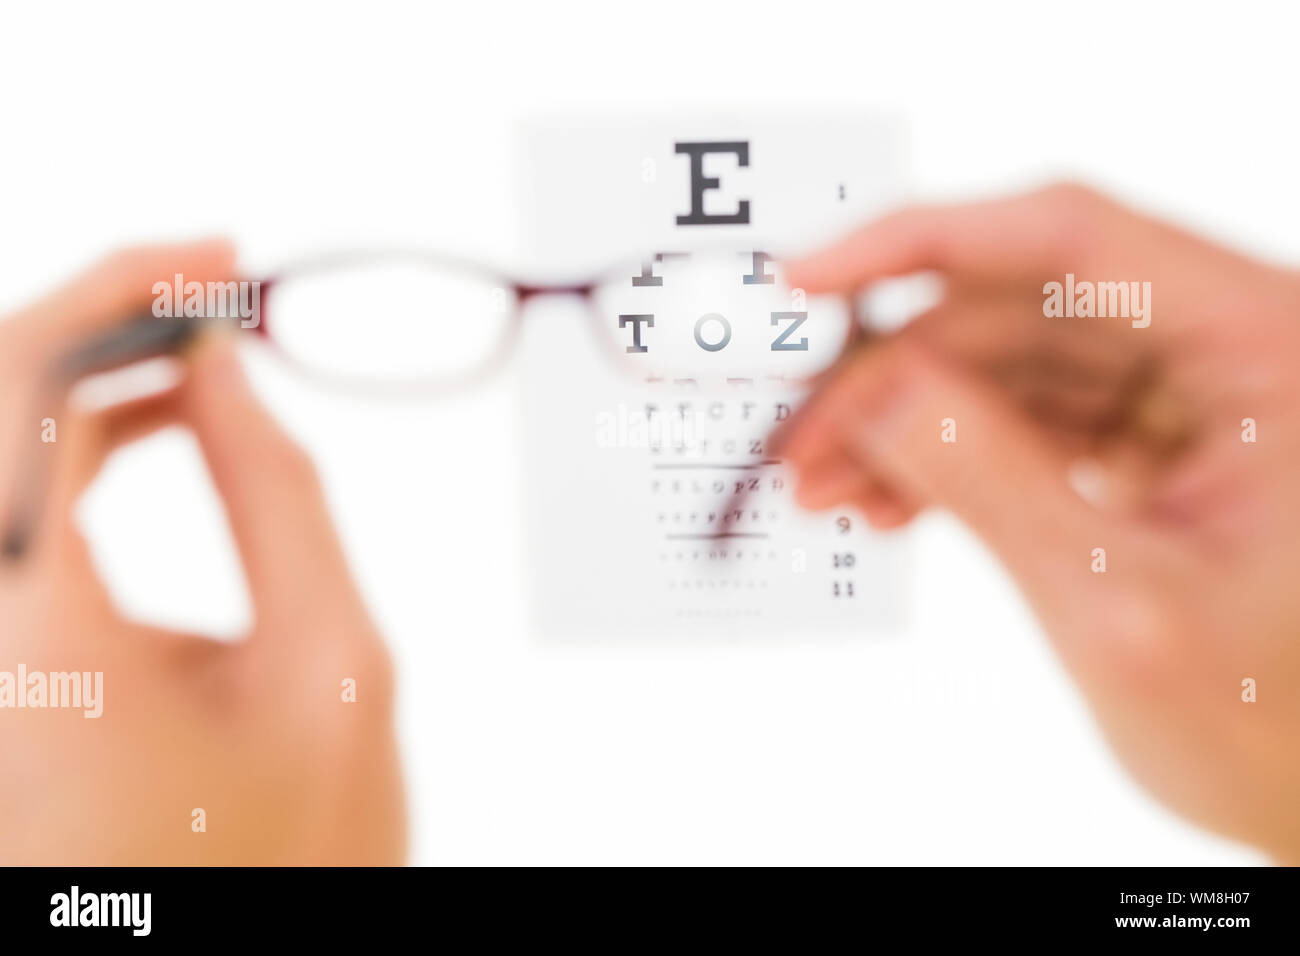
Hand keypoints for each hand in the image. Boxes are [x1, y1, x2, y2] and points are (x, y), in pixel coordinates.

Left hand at [0, 241, 403, 863]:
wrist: (246, 944)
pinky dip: (68, 447)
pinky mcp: (2, 664)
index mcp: (39, 641)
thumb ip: (284, 501)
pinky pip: (9, 516)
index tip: (214, 263)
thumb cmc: (298, 854)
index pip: (18, 397)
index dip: (113, 294)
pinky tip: (150, 424)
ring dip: (83, 375)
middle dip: (96, 319)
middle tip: (211, 286)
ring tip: (197, 348)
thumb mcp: (336, 667)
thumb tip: (226, 372)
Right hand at [781, 183, 1299, 860]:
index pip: (1073, 240)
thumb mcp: (1121, 606)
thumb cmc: (1277, 723)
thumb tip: (877, 393)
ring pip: (1005, 366)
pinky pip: (1020, 421)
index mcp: (1268, 347)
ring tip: (826, 481)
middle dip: (893, 371)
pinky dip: (943, 457)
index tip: (816, 280)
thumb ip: (992, 483)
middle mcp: (1225, 352)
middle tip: (804, 429)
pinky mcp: (1146, 446)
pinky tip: (884, 498)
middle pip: (1019, 309)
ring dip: (904, 420)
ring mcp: (1183, 399)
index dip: (925, 243)